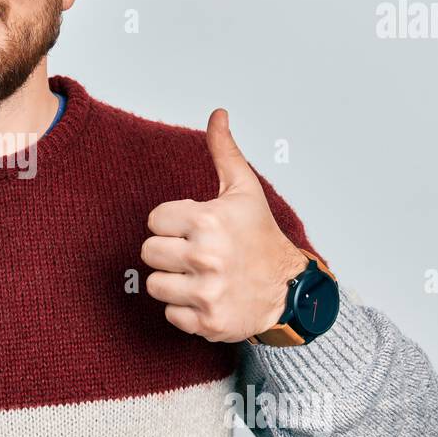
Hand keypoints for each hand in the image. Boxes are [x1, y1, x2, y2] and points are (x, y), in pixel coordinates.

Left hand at [141, 108, 306, 342]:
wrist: (289, 290)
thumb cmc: (260, 237)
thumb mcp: (244, 191)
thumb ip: (224, 152)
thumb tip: (218, 114)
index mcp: (208, 221)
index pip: (154, 220)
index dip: (172, 223)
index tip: (195, 229)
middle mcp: (206, 257)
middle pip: (148, 252)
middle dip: (168, 252)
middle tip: (195, 253)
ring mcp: (207, 292)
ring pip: (154, 284)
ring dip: (173, 282)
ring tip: (199, 276)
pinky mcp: (207, 323)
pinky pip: (169, 315)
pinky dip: (184, 310)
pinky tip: (206, 297)